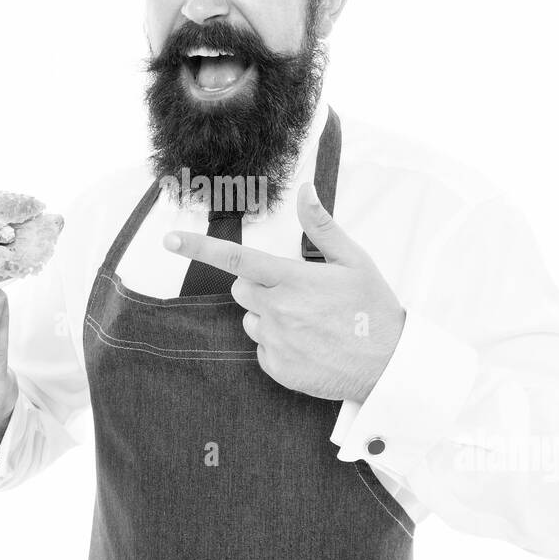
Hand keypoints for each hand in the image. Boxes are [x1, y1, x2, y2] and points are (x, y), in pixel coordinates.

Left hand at [163, 182, 405, 401]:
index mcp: (293, 279)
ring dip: (268, 317)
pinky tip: (307, 345)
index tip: (170, 240)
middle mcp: (278, 310)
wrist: (388, 364)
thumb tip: (304, 191)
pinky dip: (277, 345)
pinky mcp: (277, 368)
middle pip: (240, 289)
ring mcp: (275, 341)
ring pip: (249, 319)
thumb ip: (322, 226)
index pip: (236, 258)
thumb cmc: (373, 308)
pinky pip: (261, 349)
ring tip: (307, 322)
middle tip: (295, 293)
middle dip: (258, 287)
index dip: (199, 248)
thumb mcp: (354, 260)